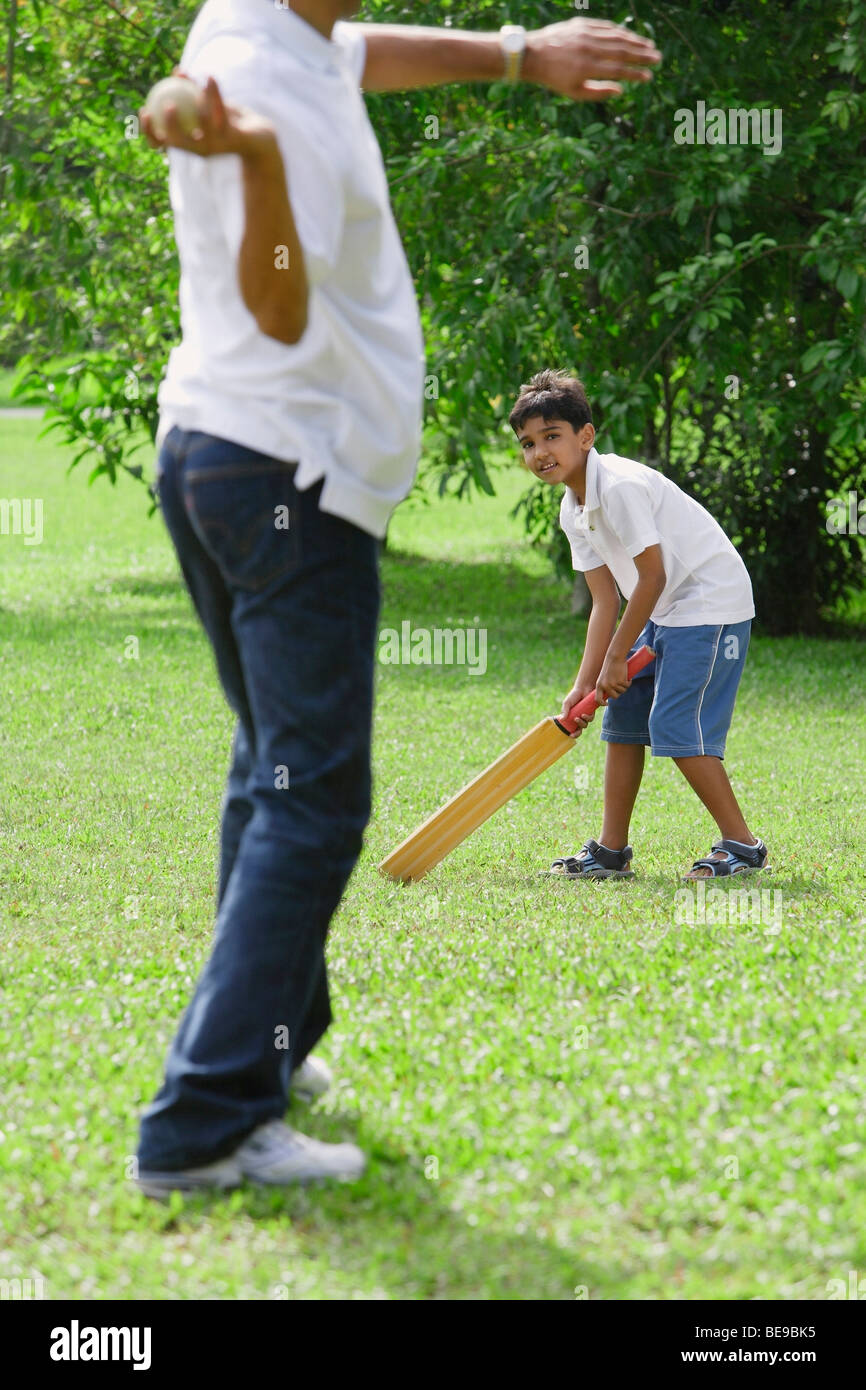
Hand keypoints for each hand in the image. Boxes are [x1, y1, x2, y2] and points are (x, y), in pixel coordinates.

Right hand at [140, 73, 277, 161]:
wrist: (258, 137)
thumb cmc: (228, 121)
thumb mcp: (207, 105)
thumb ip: (192, 90)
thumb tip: (177, 70)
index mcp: (188, 143)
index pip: (162, 143)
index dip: (149, 131)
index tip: (144, 111)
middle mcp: (199, 149)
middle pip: (178, 142)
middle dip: (168, 126)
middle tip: (165, 104)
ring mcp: (217, 145)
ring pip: (201, 127)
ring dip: (194, 104)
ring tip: (186, 84)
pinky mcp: (233, 138)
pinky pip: (221, 114)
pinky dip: (214, 94)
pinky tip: (209, 77)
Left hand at [524, 18, 660, 100]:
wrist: (533, 55)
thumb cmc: (555, 78)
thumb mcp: (574, 93)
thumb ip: (598, 93)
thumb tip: (621, 91)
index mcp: (586, 68)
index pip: (618, 71)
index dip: (635, 74)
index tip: (648, 77)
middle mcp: (588, 49)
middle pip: (622, 51)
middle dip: (642, 55)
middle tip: (657, 58)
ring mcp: (585, 34)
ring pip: (616, 36)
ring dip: (635, 41)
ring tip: (649, 46)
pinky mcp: (582, 24)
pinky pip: (606, 27)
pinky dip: (620, 31)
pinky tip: (631, 36)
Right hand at [560, 683, 596, 738]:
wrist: (583, 688)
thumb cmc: (574, 695)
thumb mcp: (567, 703)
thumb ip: (565, 711)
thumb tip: (561, 719)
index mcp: (572, 717)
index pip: (572, 729)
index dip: (573, 734)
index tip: (570, 735)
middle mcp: (579, 718)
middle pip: (579, 730)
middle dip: (578, 732)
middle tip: (575, 731)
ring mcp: (585, 715)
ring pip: (585, 724)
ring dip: (582, 723)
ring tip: (578, 717)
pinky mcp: (591, 712)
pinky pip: (591, 718)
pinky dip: (587, 718)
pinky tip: (584, 714)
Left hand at [596, 655, 630, 704]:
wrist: (615, 657)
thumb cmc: (610, 667)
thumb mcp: (604, 677)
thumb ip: (606, 686)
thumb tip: (611, 696)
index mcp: (599, 685)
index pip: (598, 699)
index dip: (602, 703)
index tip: (607, 704)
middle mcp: (605, 686)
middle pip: (615, 697)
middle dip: (619, 692)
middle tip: (621, 684)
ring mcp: (613, 684)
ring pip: (622, 691)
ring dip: (624, 685)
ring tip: (622, 677)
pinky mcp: (621, 681)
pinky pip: (627, 685)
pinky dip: (629, 681)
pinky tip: (627, 676)